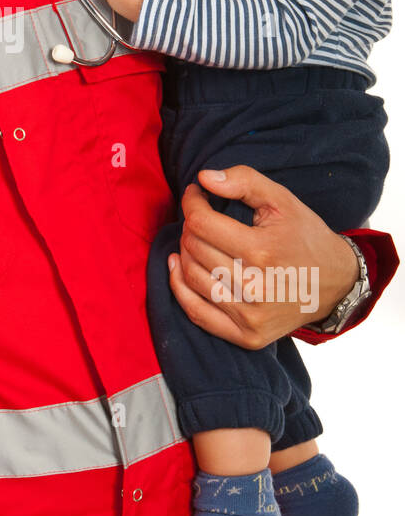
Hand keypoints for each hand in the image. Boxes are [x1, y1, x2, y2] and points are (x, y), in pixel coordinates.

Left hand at [167, 166, 359, 348]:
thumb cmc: (305, 236)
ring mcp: (250, 316)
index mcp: (262, 251)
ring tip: (195, 239)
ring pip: (191, 277)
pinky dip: (180, 288)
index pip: (201, 223)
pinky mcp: (248, 336)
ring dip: (185, 252)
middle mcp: (255, 288)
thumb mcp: (282, 200)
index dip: (192, 203)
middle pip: (194, 249)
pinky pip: (197, 313)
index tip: (197, 194)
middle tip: (201, 217)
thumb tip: (204, 178)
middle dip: (190, 226)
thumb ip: (244, 181)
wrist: (337, 284)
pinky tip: (179, 267)